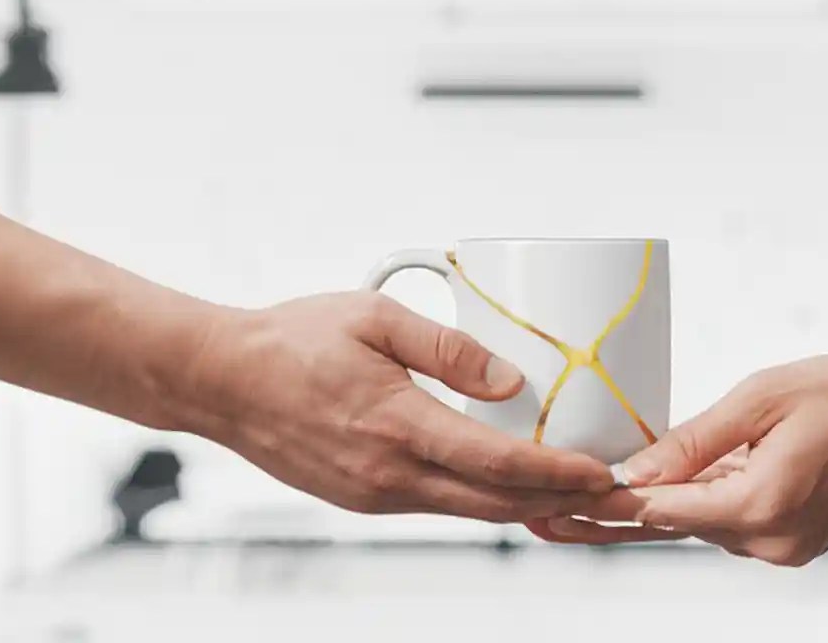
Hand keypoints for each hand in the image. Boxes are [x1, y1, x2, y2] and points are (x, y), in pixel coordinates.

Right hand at [181, 291, 613, 521]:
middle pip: (496, 504)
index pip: (499, 464)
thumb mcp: (376, 317)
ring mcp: (373, 495)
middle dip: (559, 501)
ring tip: (572, 490)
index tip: (601, 470)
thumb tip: (511, 380)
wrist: (220, 381)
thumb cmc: (294, 340)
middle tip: (607, 493)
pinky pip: (439, 505)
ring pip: (469, 511)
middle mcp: (388, 475)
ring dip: (525, 506)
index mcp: (397, 427)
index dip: (558, 472)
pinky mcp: (363, 499)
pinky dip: (483, 501)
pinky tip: (508, 486)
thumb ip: (449, 348)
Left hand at [532, 354, 827, 563]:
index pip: (659, 510)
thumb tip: (633, 471)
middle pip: (674, 524)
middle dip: (617, 511)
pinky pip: (730, 523)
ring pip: (701, 524)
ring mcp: (784, 548)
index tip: (550, 504)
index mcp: (759, 506)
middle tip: (550, 512)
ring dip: (663, 503)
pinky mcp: (793, 543)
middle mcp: (769, 542)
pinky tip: (674, 482)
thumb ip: (693, 441)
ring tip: (596, 490)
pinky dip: (701, 502)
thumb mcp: (762, 400)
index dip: (602, 504)